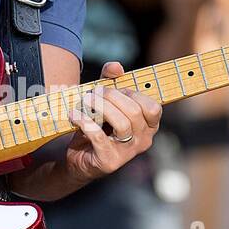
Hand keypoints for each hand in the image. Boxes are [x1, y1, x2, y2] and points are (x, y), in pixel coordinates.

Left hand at [65, 61, 161, 182]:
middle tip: (93, 93)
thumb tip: (116, 66)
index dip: (133, 94)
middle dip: (111, 97)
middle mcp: (143, 141)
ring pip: (122, 124)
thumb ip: (110, 80)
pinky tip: (74, 115)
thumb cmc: (97, 126)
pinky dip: (84, 122)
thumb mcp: (105, 100)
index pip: (153, 108)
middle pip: (134, 112)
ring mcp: (127, 153)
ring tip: (85, 101)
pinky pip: (99, 137)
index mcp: (148, 126)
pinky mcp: (109, 161)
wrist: (80, 157)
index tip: (116, 91)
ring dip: (100, 107)